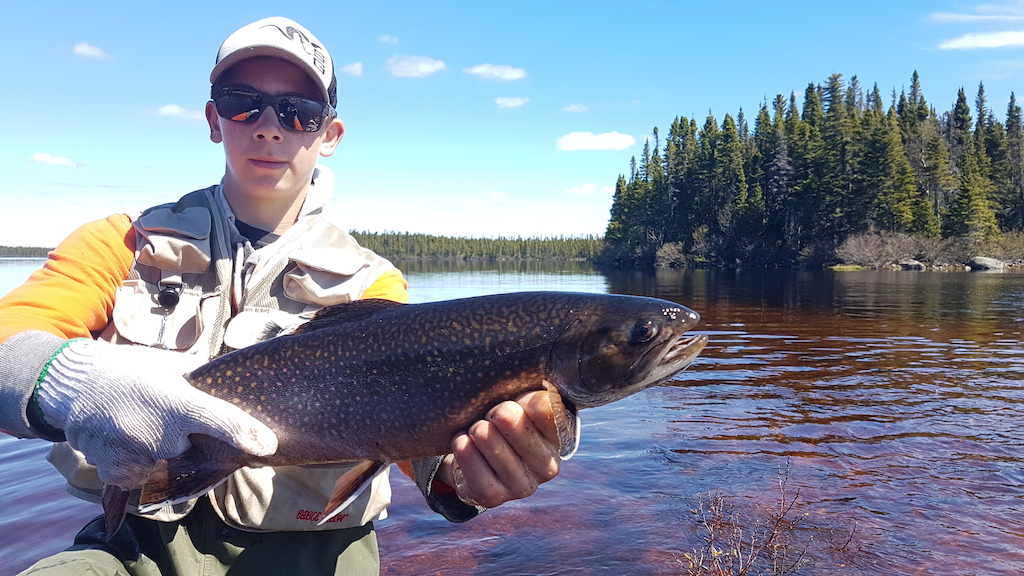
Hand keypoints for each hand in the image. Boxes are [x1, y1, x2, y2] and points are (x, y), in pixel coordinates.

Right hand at [36, 339, 277, 489]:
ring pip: (173, 471)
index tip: (267, 444)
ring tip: (151, 431)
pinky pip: (147, 479)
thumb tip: (237, 386)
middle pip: (199, 455)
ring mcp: (135, 459)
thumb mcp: (172, 367)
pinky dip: (147, 466)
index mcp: (176, 403)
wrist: (75, 387)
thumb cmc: (132, 371)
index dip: (246, 434)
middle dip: (199, 447)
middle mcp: (156, 435)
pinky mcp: (117, 475)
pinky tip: (135, 443)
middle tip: (184, 429)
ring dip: (171, 458)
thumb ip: (204, 382)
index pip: (219, 421)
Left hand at [440, 389, 561, 507]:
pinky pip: (469, 460)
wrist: (484, 462)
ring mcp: (522, 486)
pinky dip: (462, 446)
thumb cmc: (509, 426)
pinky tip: (464, 442)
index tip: (515, 402)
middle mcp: (548, 466)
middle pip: (508, 418)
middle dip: (493, 412)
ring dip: (475, 429)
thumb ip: (534, 396)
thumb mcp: (524, 405)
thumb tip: (539, 395)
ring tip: (478, 431)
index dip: (520, 398)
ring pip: (486, 437)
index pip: (542, 406)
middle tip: (491, 417)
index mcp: (558, 438)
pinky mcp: (494, 497)